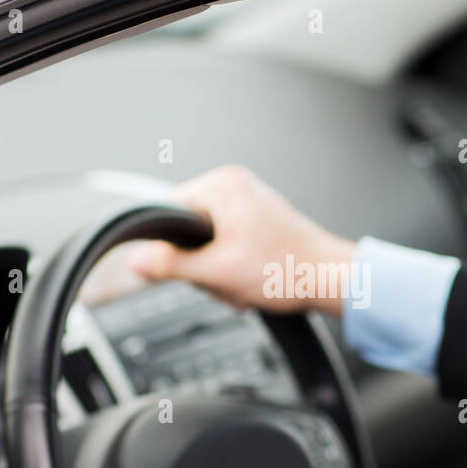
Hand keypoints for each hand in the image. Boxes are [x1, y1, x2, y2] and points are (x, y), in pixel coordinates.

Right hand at [126, 165, 356, 316]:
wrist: (329, 279)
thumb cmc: (287, 268)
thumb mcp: (218, 272)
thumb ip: (171, 265)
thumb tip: (137, 261)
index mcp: (223, 186)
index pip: (167, 211)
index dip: (170, 247)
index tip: (185, 268)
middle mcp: (235, 186)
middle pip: (187, 230)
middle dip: (202, 264)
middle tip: (226, 279)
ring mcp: (248, 201)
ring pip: (207, 242)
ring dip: (219, 271)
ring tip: (243, 281)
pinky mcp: (257, 219)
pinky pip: (226, 244)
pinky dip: (233, 267)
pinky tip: (251, 280)